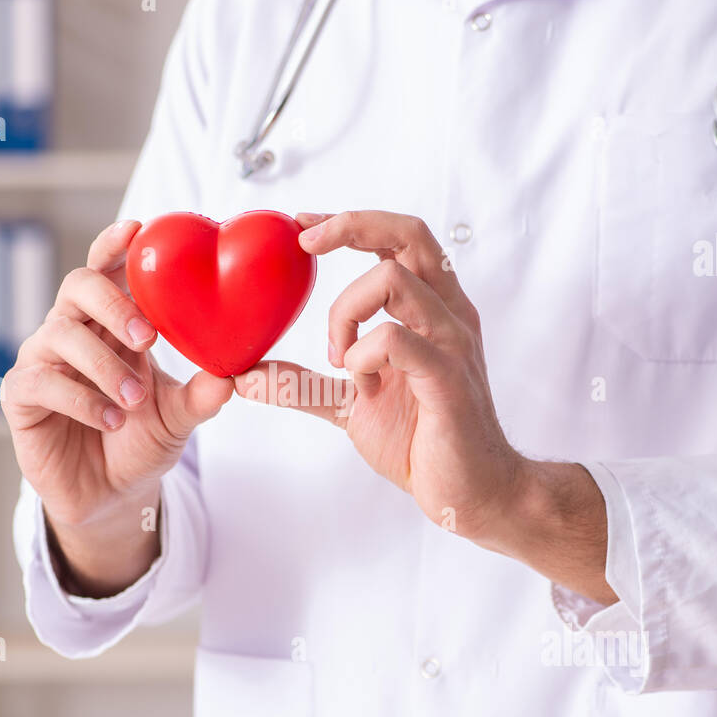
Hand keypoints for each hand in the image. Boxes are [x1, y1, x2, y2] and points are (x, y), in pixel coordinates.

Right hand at [3, 220, 233, 593]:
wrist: (111, 496)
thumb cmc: (141, 440)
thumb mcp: (179, 417)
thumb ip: (203, 395)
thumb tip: (233, 374)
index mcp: (109, 323)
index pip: (107, 270)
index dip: (115, 246)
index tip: (138, 230)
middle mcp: (72, 332)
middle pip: (77, 286)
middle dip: (113, 303)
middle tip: (148, 336)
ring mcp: (42, 361)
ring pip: (60, 334)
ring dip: (103, 364)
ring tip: (135, 398)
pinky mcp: (21, 397)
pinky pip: (42, 382)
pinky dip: (82, 399)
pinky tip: (111, 419)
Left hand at [236, 210, 614, 601]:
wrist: (471, 494)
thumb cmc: (421, 442)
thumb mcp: (349, 406)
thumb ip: (303, 384)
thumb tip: (245, 375)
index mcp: (432, 310)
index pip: (399, 237)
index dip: (349, 221)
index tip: (301, 227)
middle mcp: (448, 315)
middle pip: (409, 233)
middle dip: (349, 226)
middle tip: (304, 245)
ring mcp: (452, 343)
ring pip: (392, 279)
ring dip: (345, 312)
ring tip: (340, 358)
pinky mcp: (448, 379)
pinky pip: (395, 339)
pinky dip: (361, 354)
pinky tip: (360, 384)